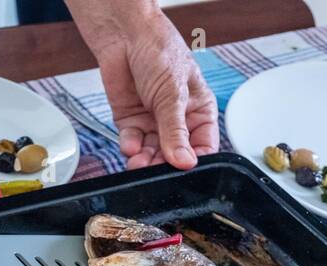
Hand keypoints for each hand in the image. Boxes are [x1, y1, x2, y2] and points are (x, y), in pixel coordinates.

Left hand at [66, 0, 217, 168]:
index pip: (203, 146)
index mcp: (199, 110)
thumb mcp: (172, 93)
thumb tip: (184, 161)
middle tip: (155, 169)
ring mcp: (153, 122)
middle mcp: (177, 120)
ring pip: (152, 153)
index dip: (194, 161)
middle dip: (164, 164)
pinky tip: (130, 146)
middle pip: (175, 155)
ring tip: (139, 162)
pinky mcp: (131, 121)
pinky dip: (130, 147)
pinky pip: (132, 143)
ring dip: (145, 161)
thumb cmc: (158, 50)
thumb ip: (175, 130)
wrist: (124, 34)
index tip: (183, 169)